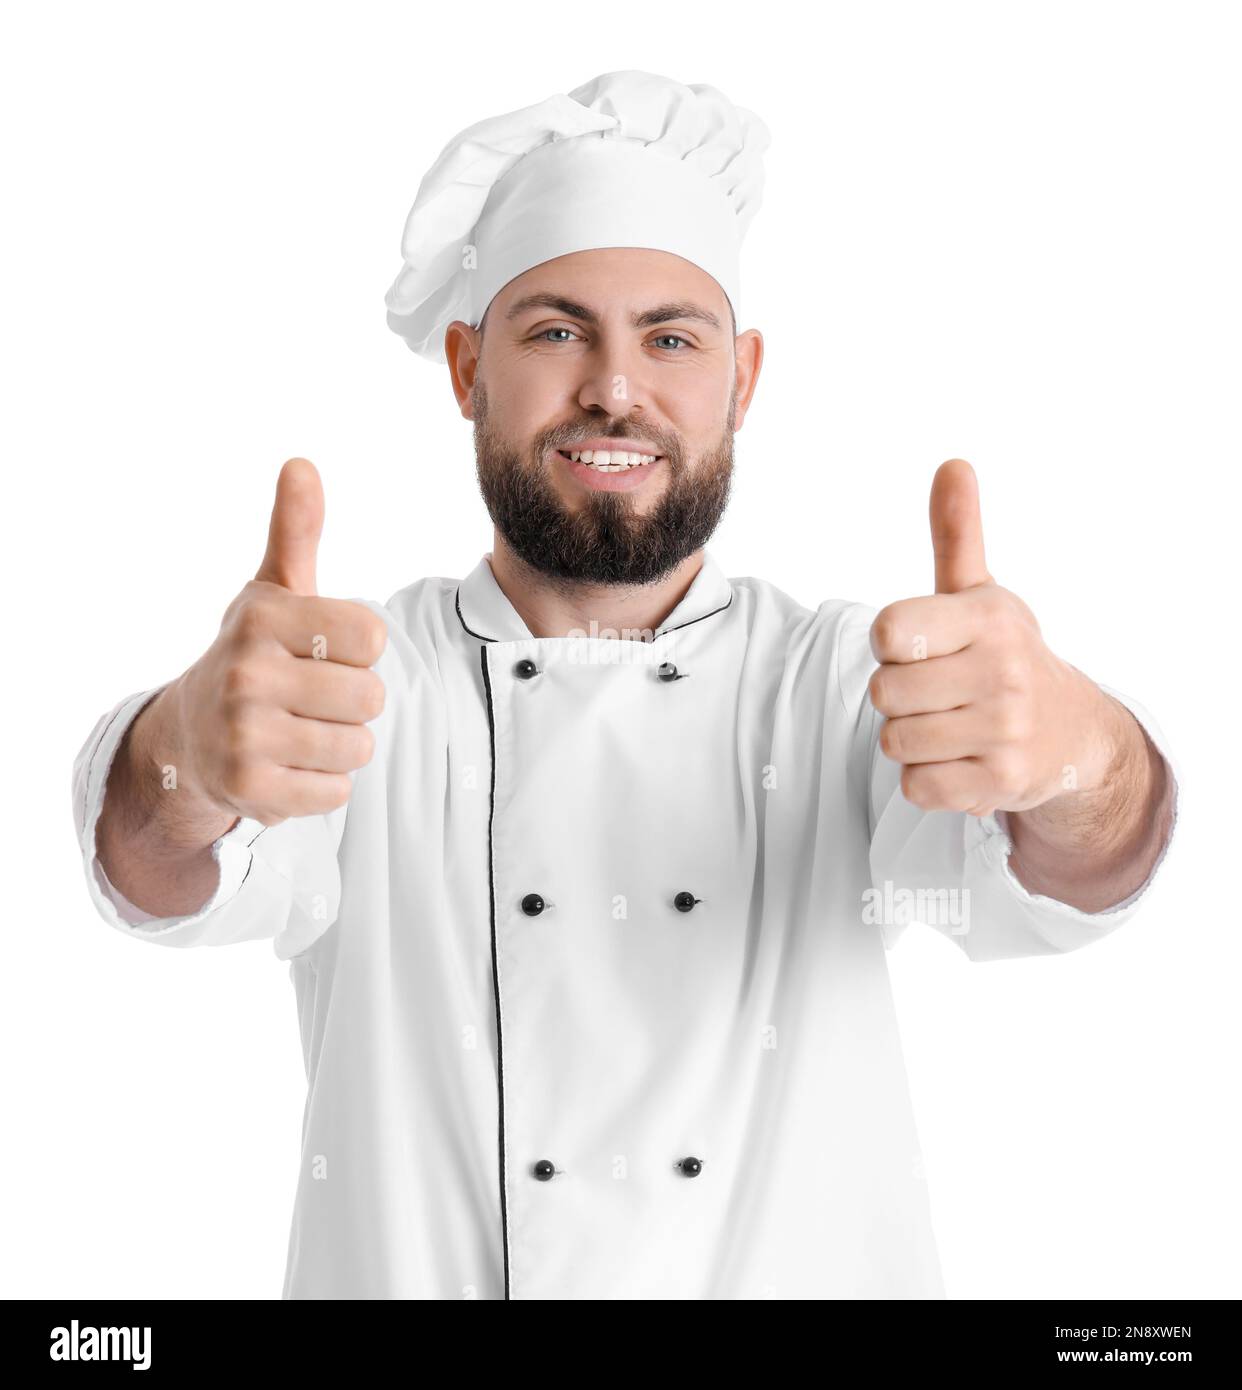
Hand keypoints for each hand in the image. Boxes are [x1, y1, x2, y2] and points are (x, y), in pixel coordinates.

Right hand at [165, 457, 387, 826]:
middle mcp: (247, 673)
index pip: (372, 637)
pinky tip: (287, 767)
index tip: (324, 651)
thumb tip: (301, 465)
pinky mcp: (250, 790)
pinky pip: (337, 791)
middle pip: (371, 696)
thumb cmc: (253, 655)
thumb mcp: (271, 591)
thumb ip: (296, 532)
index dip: (361, 649)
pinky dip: (323, 785)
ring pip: (358, 746)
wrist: (188, 738)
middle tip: (310, 698)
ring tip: (299, 732)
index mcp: (263, 618)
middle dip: (352, 702)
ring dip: (340, 745)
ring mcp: (244, 734)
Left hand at [867, 459, 1120, 817]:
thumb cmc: (1001, 655)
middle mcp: (1002, 672)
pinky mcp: (999, 784)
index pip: (889, 632)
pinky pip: (915, 786)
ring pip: (894, 742)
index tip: (917, 647)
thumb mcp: (981, 594)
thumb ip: (956, 535)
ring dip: (909, 739)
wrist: (1070, 733)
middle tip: (936, 692)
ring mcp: (1005, 731)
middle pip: (882, 693)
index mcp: (988, 618)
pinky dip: (926, 779)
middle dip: (897, 696)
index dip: (889, 644)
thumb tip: (952, 464)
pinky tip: (960, 760)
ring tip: (949, 725)